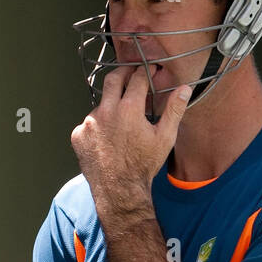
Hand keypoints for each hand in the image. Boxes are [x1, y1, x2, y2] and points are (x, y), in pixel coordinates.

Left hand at [69, 66, 191, 219]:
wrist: (119, 191)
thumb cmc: (143, 166)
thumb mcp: (164, 138)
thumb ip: (174, 110)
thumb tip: (184, 88)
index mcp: (129, 109)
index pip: (137, 78)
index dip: (145, 71)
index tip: (149, 70)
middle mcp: (106, 112)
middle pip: (112, 79)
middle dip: (123, 72)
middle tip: (130, 73)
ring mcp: (89, 123)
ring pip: (100, 104)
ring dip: (110, 106)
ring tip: (121, 122)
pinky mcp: (78, 135)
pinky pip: (89, 123)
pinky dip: (98, 126)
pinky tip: (108, 138)